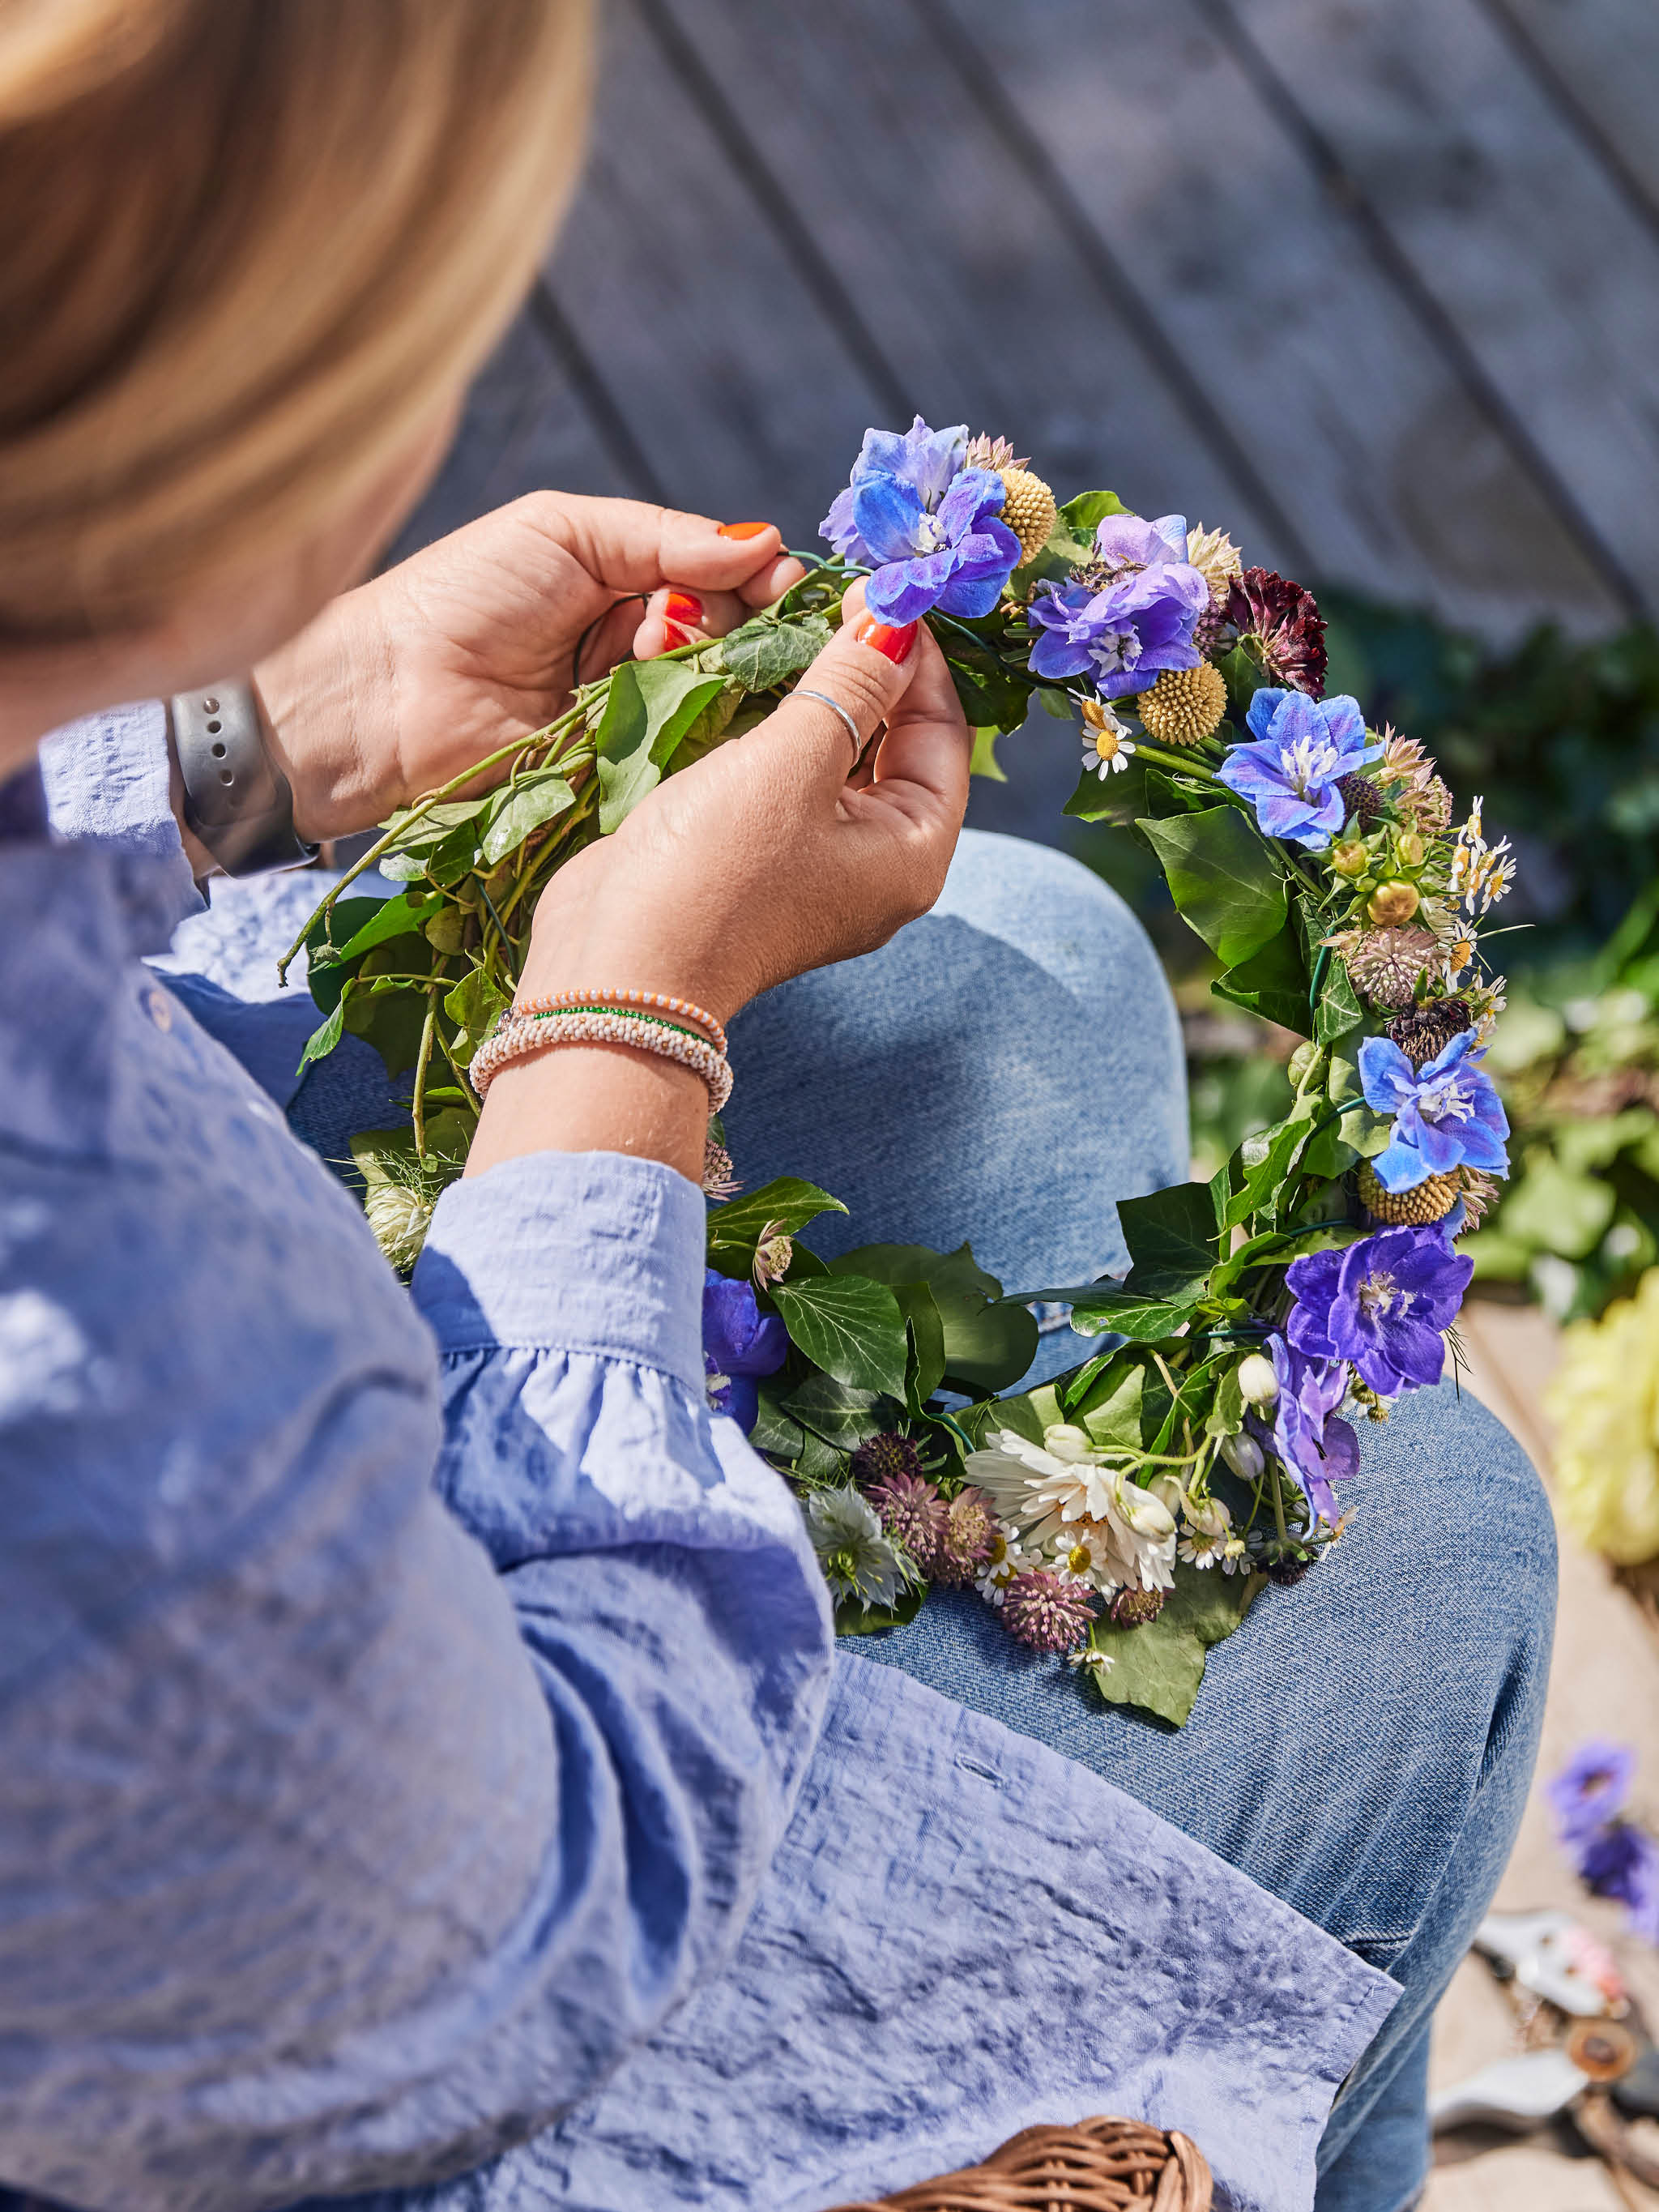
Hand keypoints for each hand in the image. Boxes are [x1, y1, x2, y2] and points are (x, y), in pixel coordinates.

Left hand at [252, 493, 803, 840]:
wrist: (384, 698)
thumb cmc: (457, 597)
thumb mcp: (564, 532)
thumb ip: (664, 535)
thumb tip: (763, 540)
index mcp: (621, 583)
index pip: (717, 578)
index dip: (756, 579)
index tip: (786, 581)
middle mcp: (634, 649)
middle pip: (728, 636)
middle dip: (740, 622)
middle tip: (735, 618)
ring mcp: (630, 714)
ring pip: (711, 692)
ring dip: (710, 670)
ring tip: (671, 653)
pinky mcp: (621, 772)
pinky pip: (680, 750)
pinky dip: (693, 729)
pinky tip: (695, 709)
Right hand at [467, 588, 971, 1183]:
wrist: (615, 968)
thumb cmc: (715, 873)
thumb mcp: (794, 763)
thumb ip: (850, 684)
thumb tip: (897, 618)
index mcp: (913, 852)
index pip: (944, 731)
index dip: (918, 654)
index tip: (882, 588)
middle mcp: (876, 862)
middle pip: (895, 741)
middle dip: (867, 667)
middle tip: (833, 597)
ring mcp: (815, 864)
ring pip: (836, 753)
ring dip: (816, 688)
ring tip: (789, 622)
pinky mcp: (756, 857)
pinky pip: (785, 774)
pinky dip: (775, 724)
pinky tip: (748, 675)